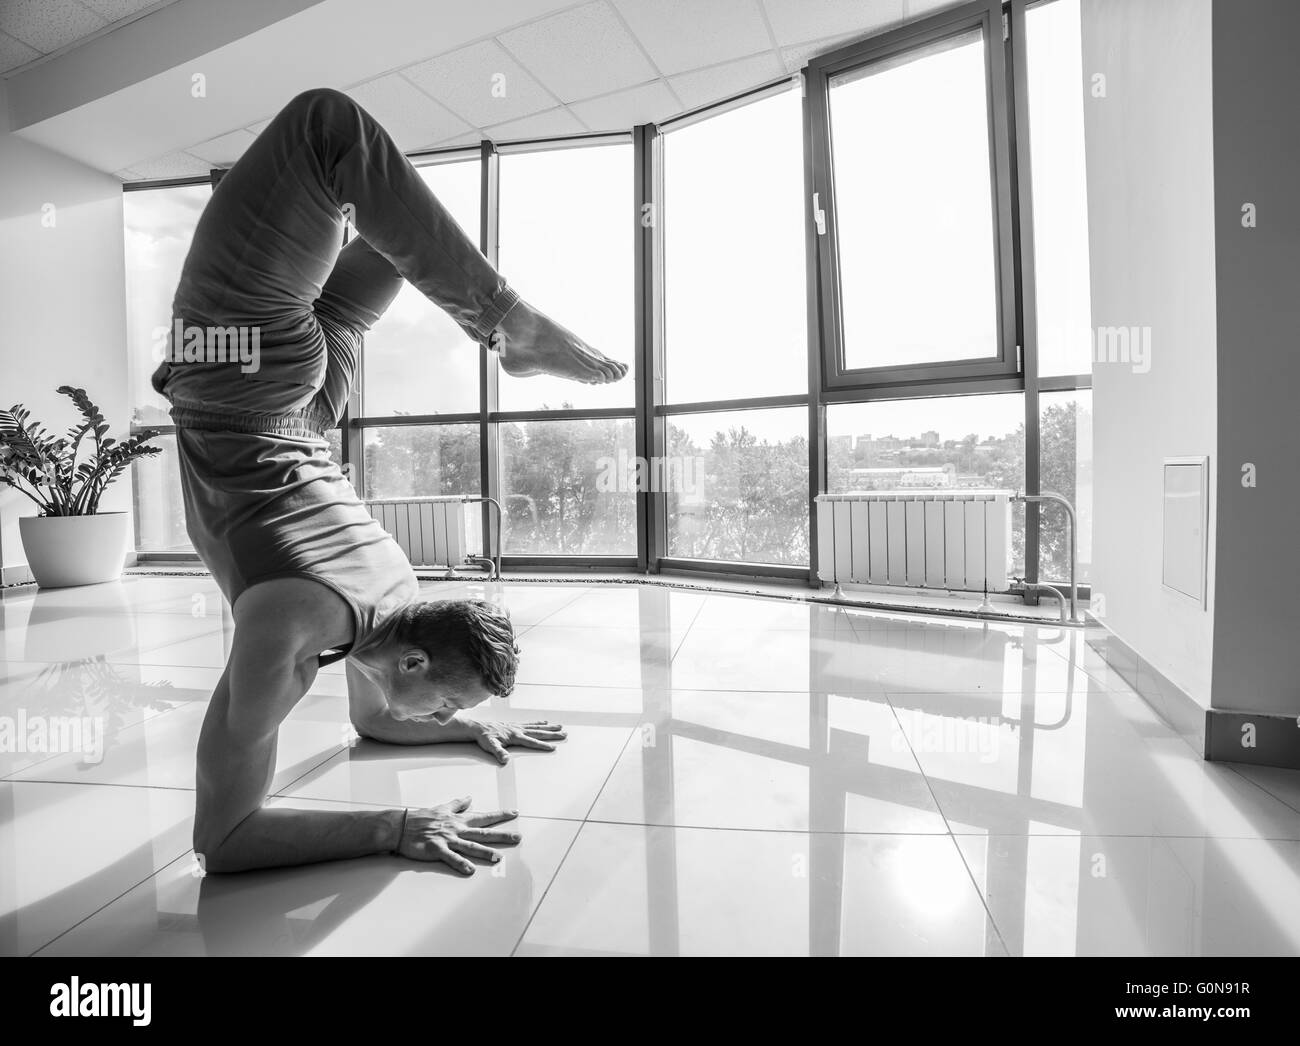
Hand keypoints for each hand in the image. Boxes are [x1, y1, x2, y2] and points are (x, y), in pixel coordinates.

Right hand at [396, 796, 518, 873]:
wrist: (400, 825)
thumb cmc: (420, 817)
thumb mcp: (442, 808)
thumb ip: (457, 804)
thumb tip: (469, 797)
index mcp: (458, 820)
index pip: (483, 817)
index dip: (500, 815)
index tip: (515, 813)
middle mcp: (456, 829)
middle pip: (483, 833)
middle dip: (501, 835)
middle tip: (518, 837)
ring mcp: (447, 840)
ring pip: (470, 846)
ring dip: (485, 852)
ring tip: (499, 857)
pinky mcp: (436, 850)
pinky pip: (450, 858)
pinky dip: (460, 863)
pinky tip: (470, 870)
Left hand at [463, 719, 566, 764]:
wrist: (478, 728)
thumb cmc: (484, 737)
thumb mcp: (490, 746)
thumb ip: (498, 752)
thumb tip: (505, 759)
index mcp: (515, 736)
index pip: (531, 742)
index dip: (543, 745)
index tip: (553, 747)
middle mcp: (518, 730)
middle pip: (538, 732)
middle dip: (552, 734)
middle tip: (564, 734)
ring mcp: (517, 726)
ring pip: (537, 727)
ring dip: (549, 727)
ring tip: (559, 726)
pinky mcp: (515, 724)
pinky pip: (530, 723)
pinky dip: (539, 723)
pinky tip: (544, 722)